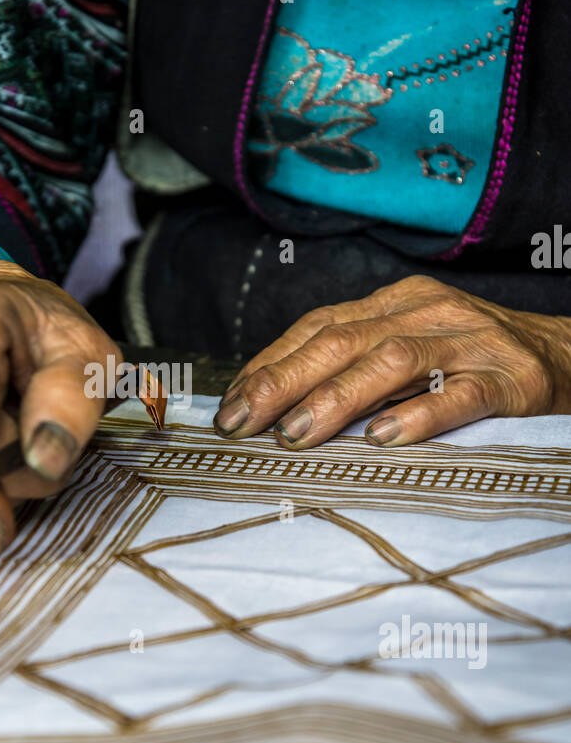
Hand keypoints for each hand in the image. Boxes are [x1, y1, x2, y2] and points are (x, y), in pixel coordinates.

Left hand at [213, 275, 570, 448]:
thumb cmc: (476, 363)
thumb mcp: (413, 350)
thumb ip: (356, 367)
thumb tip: (275, 406)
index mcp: (397, 303)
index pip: (319, 326)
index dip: (270, 364)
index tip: (230, 406)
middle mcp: (428, 313)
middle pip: (344, 340)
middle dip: (284, 382)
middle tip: (243, 423)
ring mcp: (471, 343)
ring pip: (393, 361)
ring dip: (338, 398)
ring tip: (296, 434)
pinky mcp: (512, 379)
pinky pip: (460, 395)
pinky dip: (418, 416)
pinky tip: (384, 440)